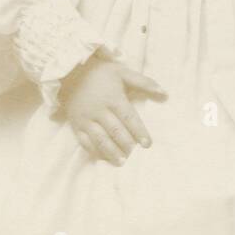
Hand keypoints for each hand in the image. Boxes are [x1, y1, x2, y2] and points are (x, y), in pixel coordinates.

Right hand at [53, 54, 167, 164]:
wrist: (69, 72)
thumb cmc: (100, 72)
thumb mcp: (122, 72)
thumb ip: (145, 82)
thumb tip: (165, 94)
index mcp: (113, 98)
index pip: (129, 118)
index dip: (139, 132)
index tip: (148, 144)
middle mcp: (99, 110)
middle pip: (115, 131)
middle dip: (126, 144)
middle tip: (135, 155)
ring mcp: (86, 119)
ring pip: (100, 139)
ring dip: (111, 152)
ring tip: (122, 162)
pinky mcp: (76, 125)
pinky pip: (84, 141)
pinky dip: (94, 151)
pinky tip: (103, 158)